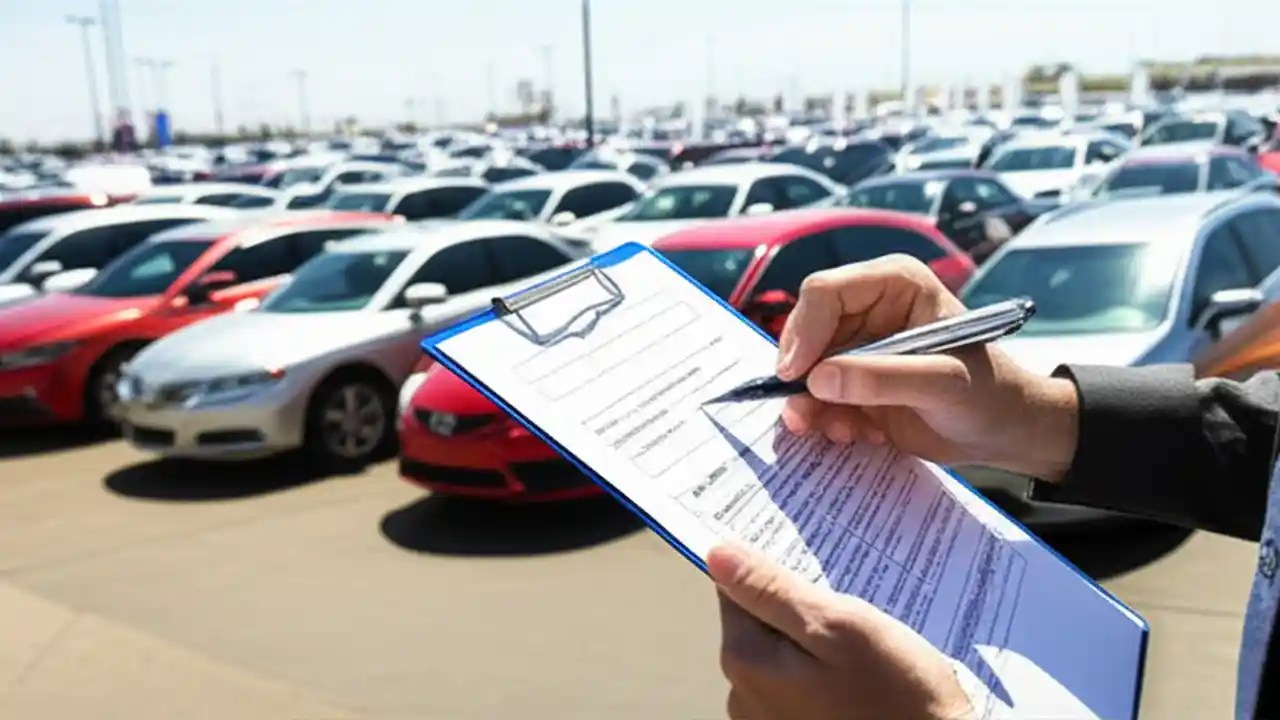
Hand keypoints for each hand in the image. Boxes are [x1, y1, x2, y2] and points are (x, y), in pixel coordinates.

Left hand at [708, 543, 973, 719]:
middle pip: (758, 624)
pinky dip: (822, 671)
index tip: (810, 563)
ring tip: (860, 637)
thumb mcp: (839, 628)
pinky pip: (798, 685)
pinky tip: (858, 670)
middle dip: (797, 606)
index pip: (734, 589)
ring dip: (812, 640)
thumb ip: (773, 590)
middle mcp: (742, 695)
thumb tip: (717, 554)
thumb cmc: (895, 698)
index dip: (772, 568)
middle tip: (847, 599)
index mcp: (746, 660)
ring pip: (781, 654)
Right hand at [775, 255, 1077, 481]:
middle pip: (805, 333)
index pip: (825, 293)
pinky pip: (816, 398)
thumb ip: (882, 378)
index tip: (795, 376)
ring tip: (845, 432)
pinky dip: (828, 421)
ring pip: (805, 371)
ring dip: (813, 406)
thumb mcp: (942, 384)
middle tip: (807, 416)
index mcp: (893, 284)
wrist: (1005, 432)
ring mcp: (858, 347)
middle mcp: (869, 308)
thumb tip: (817, 379)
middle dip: (803, 377)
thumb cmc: (989, 394)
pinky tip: (861, 435)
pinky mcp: (854, 382)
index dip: (803, 332)